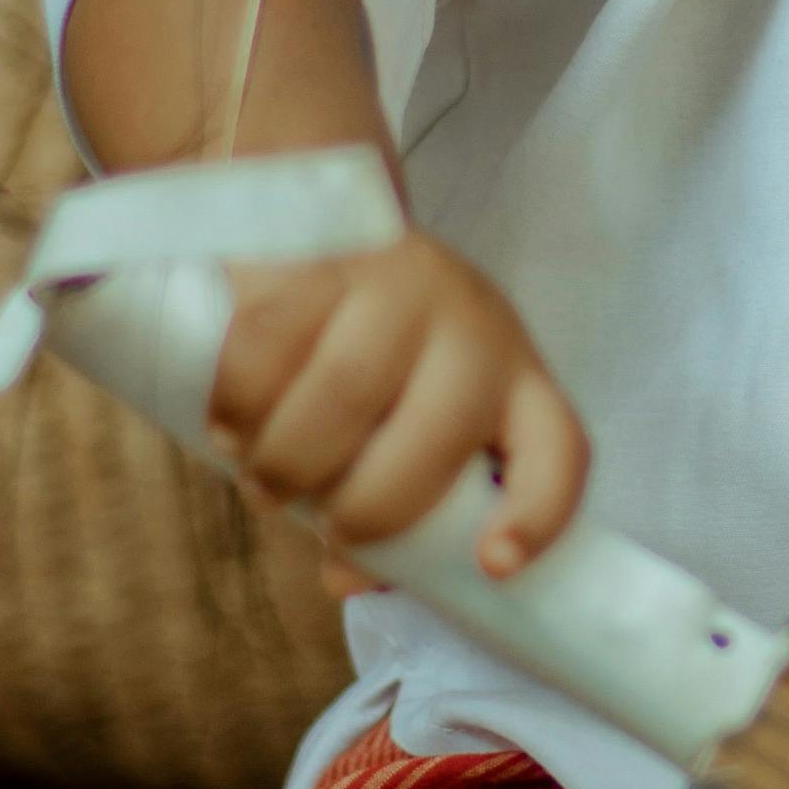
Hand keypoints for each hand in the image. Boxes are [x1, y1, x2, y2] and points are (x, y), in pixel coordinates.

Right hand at [200, 232, 591, 584]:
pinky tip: (229, 429)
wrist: (319, 211)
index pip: (560, 449)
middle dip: (363, 508)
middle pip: (431, 440)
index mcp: (515, 379)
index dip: (539, 515)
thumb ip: (390, 497)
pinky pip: (270, 346)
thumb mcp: (409, 415)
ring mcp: (399, 282)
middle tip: (319, 522)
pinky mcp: (321, 256)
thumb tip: (344, 578)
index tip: (492, 564)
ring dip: (288, 462)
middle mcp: (472, 324)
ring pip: (346, 392)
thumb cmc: (373, 349)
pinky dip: (239, 407)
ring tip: (262, 482)